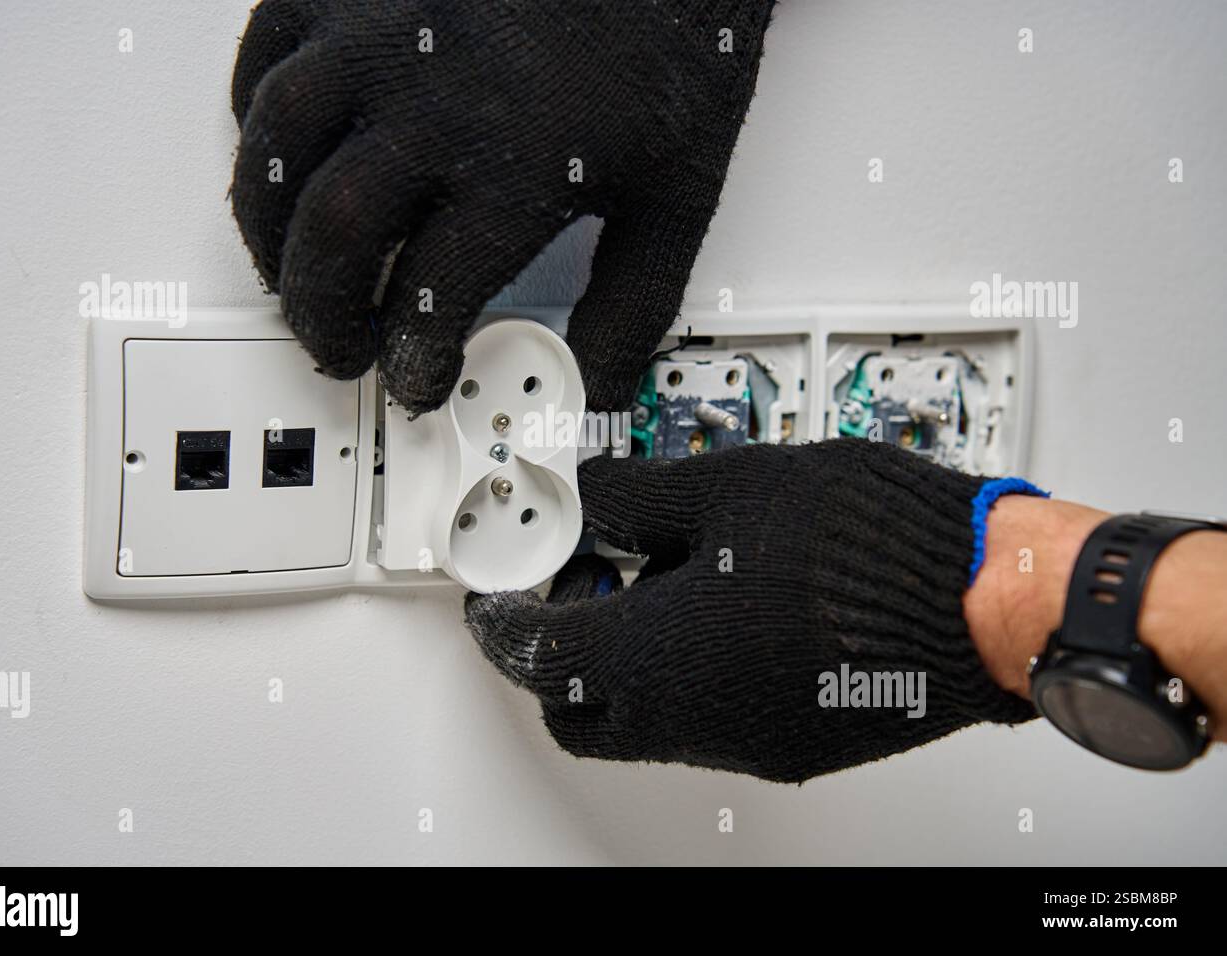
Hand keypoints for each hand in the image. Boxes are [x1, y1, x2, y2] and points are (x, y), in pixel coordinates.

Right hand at [231, 0, 774, 412]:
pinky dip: (254, 127)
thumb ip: (631, 305)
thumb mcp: (676, 193)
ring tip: (296, 276)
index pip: (428, 298)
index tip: (417, 377)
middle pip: (332, 237)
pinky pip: (261, 63)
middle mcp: (433, 101)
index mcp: (516, 165)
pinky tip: (284, 164)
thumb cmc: (668, 40)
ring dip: (272, 237)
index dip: (412, 360)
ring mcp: (377, 34)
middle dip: (321, 316)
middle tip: (340, 347)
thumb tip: (599, 386)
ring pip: (276, 154)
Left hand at [465, 440, 1033, 782]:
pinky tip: (719, 614)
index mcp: (657, 656)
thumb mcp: (727, 484)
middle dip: (554, 653)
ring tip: (657, 582)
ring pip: (639, 723)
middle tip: (573, 587)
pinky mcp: (788, 746)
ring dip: (621, 665)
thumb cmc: (868, 542)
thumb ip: (635, 496)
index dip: (502, 620)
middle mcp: (690, 718)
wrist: (980, 600)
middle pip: (576, 711)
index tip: (495, 599)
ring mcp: (741, 743)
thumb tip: (590, 496)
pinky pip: (701, 724)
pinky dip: (680, 678)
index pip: (536, 655)